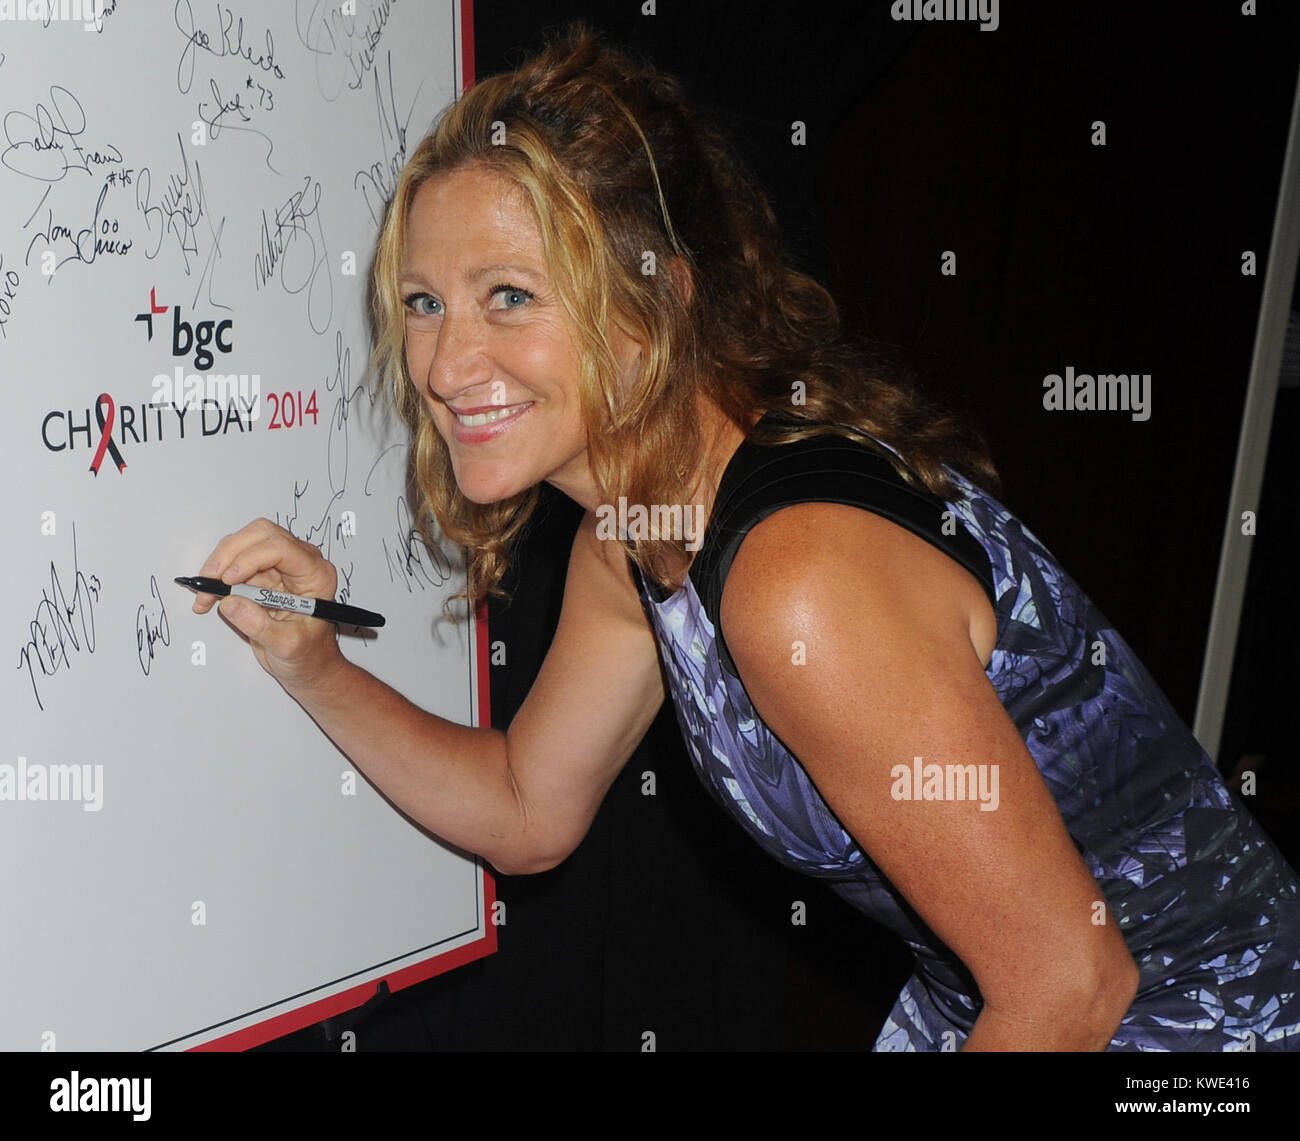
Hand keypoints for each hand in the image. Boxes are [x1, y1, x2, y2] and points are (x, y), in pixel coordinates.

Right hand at [194, 517, 345, 691]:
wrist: (307, 666)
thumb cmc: (309, 654)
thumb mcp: (287, 645)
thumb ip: (259, 625)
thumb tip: (231, 603)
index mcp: (315, 575)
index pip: (282, 547)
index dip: (251, 558)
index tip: (230, 579)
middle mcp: (298, 564)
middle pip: (261, 535)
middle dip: (230, 553)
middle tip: (211, 579)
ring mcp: (278, 568)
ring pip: (243, 545)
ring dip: (218, 566)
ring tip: (206, 594)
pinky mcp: (260, 577)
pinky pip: (233, 565)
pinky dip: (215, 578)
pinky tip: (208, 597)